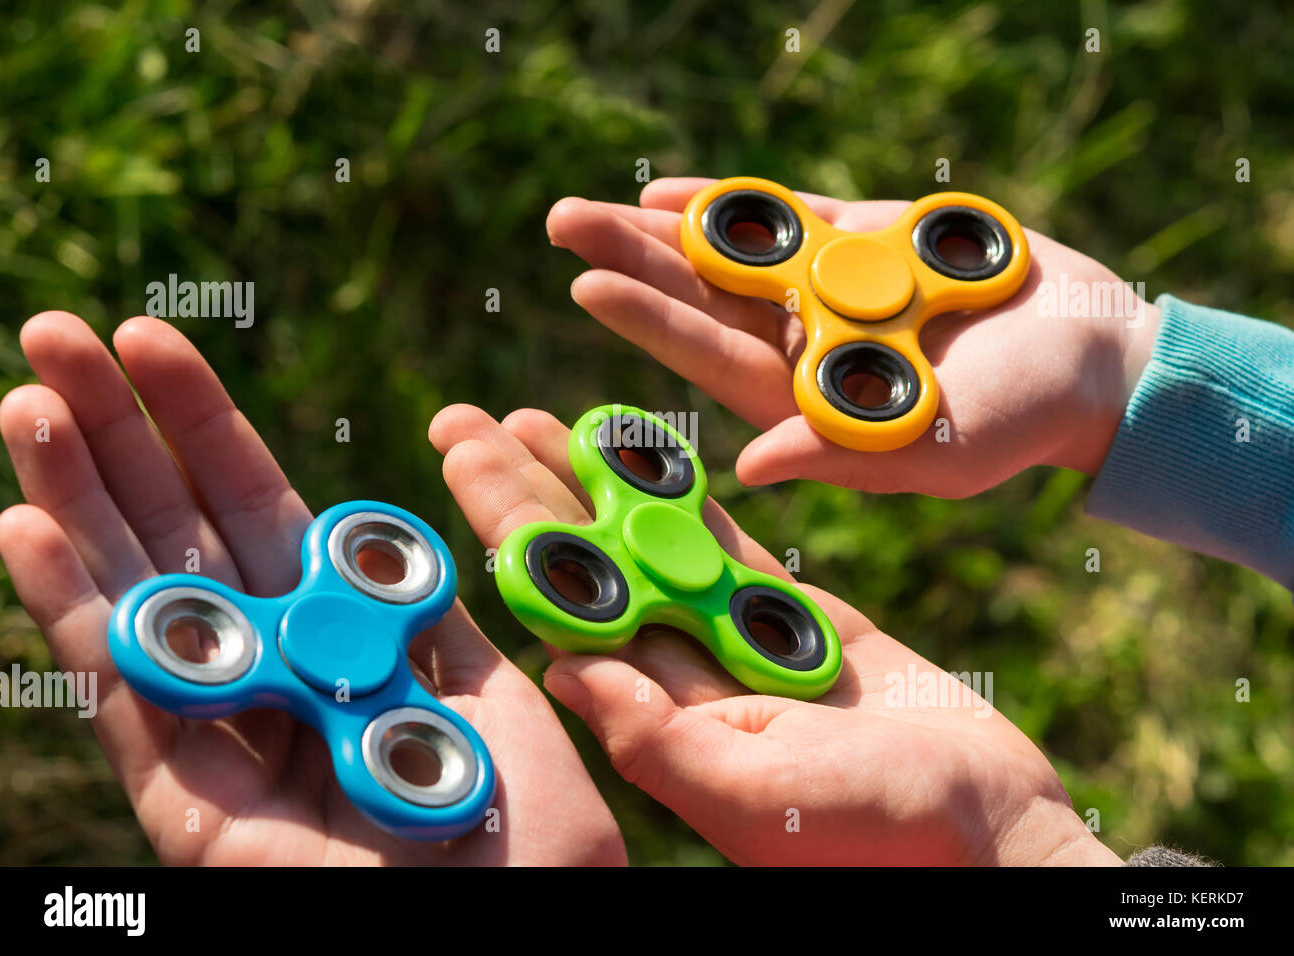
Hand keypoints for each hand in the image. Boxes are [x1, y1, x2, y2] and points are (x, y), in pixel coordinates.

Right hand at [0, 312, 624, 865]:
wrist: (522, 926)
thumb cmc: (531, 833)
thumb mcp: (489, 689)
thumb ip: (425, 615)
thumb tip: (387, 535)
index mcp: (344, 642)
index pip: (259, 515)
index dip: (207, 432)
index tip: (158, 348)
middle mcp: (275, 678)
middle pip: (183, 540)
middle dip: (121, 440)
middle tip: (57, 335)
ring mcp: (226, 741)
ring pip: (138, 600)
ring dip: (76, 498)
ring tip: (26, 396)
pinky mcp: (194, 816)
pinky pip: (129, 703)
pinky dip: (74, 614)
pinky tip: (24, 524)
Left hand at [429, 403, 1120, 864]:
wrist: (985, 831)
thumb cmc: (875, 836)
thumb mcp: (754, 793)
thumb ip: (658, 737)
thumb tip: (562, 668)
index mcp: (656, 716)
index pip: (561, 605)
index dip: (507, 528)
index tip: (462, 458)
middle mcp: (680, 673)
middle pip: (587, 562)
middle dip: (527, 491)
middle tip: (468, 422)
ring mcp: (735, 640)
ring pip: (648, 543)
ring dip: (593, 482)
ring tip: (543, 420)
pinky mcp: (795, 619)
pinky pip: (728, 545)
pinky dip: (688, 496)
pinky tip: (644, 454)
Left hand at [546, 178, 1161, 496]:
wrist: (1094, 355)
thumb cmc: (1028, 418)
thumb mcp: (944, 452)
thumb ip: (847, 456)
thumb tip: (748, 468)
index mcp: (809, 401)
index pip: (713, 359)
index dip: (651, 321)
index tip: (587, 287)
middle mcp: (803, 347)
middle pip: (702, 300)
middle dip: (634, 263)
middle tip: (563, 224)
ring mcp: (827, 293)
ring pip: (730, 257)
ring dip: (664, 231)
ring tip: (591, 206)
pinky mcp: (862, 244)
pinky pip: (784, 218)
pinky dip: (733, 205)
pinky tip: (672, 194)